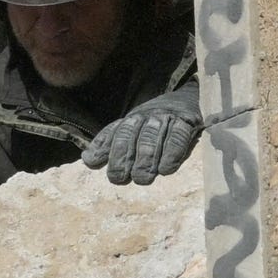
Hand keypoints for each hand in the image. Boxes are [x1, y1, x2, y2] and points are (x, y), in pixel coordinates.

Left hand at [83, 85, 202, 184]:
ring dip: (145, 160)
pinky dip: (171, 155)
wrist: (189, 98)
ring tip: (141, 178)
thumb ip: (110, 144)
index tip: (94, 164)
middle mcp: (145, 117)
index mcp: (130, 120)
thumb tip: (88, 159)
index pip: (113, 134)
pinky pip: (177, 138)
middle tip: (119, 178)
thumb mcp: (132, 130)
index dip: (103, 150)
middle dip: (122, 158)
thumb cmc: (155, 124)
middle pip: (129, 137)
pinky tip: (165, 170)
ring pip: (151, 138)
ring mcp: (166, 118)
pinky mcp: (187, 123)